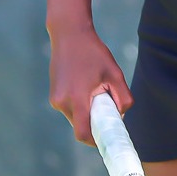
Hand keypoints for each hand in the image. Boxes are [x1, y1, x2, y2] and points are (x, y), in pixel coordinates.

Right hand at [47, 24, 130, 145]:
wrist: (69, 34)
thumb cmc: (93, 52)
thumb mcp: (115, 74)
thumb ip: (123, 98)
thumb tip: (121, 115)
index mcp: (77, 99)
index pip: (83, 134)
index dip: (96, 142)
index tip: (107, 140)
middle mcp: (61, 102)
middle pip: (80, 126)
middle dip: (95, 123)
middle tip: (108, 108)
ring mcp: (55, 98)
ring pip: (75, 117)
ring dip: (88, 112)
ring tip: (96, 89)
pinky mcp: (53, 94)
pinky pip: (69, 108)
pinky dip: (80, 104)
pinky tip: (86, 85)